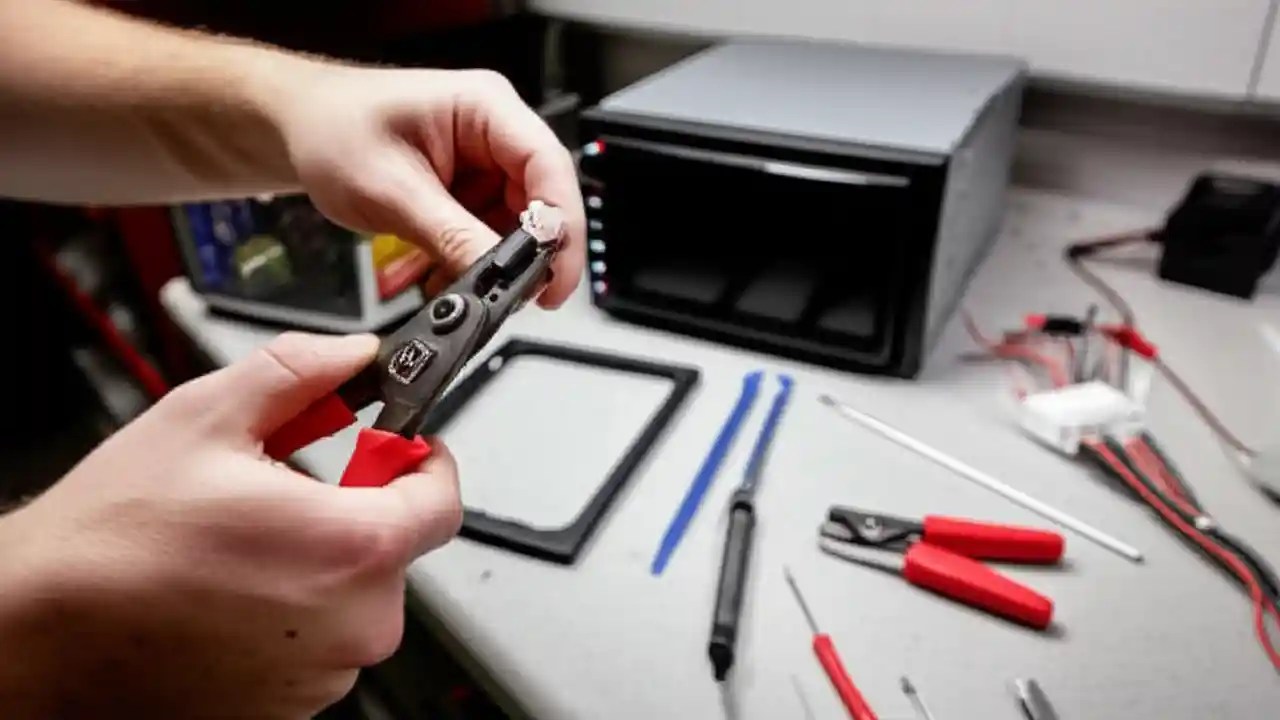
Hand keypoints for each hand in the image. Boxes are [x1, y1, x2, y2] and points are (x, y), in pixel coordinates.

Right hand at [0, 333, 461, 718]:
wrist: (38, 633)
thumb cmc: (112, 540)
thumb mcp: (206, 419)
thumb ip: (298, 373)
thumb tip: (352, 355)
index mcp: (353, 545)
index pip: (443, 499)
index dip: (426, 461)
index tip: (403, 446)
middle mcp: (355, 621)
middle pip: (394, 547)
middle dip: (354, 509)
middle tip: (289, 489)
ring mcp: (325, 673)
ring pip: (354, 596)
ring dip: (318, 565)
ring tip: (241, 546)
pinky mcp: (293, 705)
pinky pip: (320, 642)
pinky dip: (292, 613)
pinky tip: (231, 592)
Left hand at [275, 64, 585, 306]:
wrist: (296, 128)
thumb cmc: (332, 130)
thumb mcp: (391, 190)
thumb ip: (451, 235)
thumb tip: (497, 277)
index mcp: (485, 107)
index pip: (548, 166)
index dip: (560, 225)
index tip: (553, 276)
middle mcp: (495, 132)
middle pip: (542, 200)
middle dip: (527, 255)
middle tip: (514, 299)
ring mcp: (484, 163)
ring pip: (517, 226)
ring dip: (493, 266)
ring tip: (456, 290)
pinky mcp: (469, 191)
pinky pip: (488, 235)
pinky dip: (469, 264)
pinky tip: (442, 280)